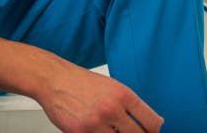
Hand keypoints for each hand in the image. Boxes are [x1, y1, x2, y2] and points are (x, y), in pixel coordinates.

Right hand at [37, 62, 162, 132]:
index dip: (153, 131)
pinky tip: (95, 130)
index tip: (150, 132)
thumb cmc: (80, 82)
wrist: (52, 79)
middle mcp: (112, 108)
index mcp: (123, 94)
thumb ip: (130, 104)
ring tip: (109, 129)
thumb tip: (153, 123)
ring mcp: (96, 123)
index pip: (152, 123)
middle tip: (130, 132)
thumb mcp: (111, 86)